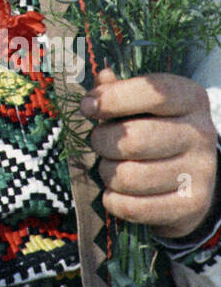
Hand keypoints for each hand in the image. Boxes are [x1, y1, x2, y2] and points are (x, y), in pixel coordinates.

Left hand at [81, 69, 218, 237]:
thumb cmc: (157, 128)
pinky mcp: (191, 206)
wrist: (191, 174)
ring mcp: (200, 172)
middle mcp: (200, 133)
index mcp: (190, 98)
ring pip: (129, 176)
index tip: (87, 107)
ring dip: (107, 173)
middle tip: (99, 142)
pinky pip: (133, 207)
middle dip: (101, 141)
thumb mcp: (143, 103)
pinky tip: (116, 191)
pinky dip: (113, 200)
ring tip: (111, 167)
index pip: (151, 93)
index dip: (112, 99)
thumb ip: (118, 89)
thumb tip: (102, 79)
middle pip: (133, 139)